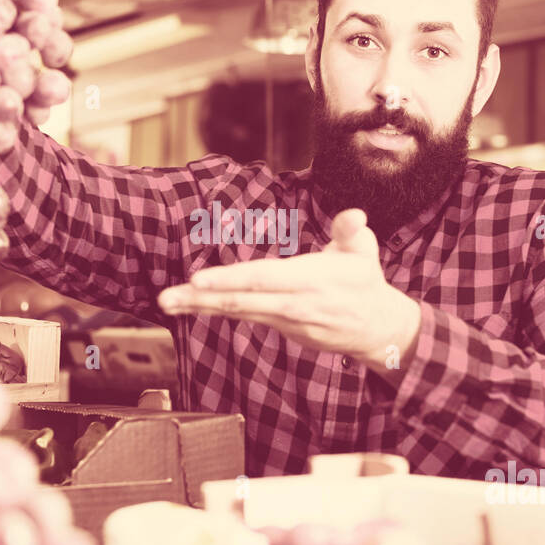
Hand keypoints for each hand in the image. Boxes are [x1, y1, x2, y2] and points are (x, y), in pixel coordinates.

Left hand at [157, 209, 422, 371]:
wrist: (378, 329)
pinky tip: (190, 306)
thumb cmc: (365, 281)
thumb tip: (353, 214)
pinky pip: (245, 317)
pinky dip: (217, 311)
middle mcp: (293, 304)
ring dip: (200, 307)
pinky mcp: (282, 329)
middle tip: (167, 297)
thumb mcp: (364, 251)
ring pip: (238, 312)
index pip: (262, 279)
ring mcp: (286, 321)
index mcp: (309, 280)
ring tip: (167, 302)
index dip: (230, 280)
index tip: (199, 279)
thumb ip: (352, 230)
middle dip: (202, 299)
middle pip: (241, 302)